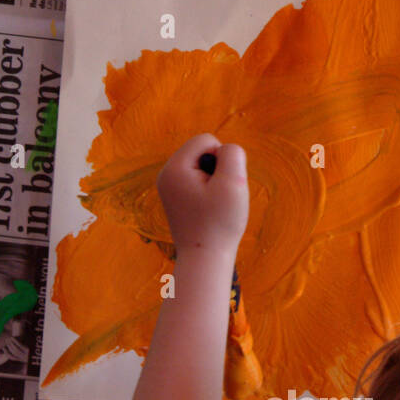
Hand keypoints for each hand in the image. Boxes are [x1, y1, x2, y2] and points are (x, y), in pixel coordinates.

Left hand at [156, 134, 249, 251]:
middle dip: (217, 170)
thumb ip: (233, 154)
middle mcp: (166, 174)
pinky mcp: (175, 199)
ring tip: (214, 206)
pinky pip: (197, 181)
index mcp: (174, 167)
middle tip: (218, 199)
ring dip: (215, 181)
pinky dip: (208, 192)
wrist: (204, 259)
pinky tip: (209, 211)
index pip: (206, 140)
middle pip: (202, 151)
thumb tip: (226, 150)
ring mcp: (168, 187)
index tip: (222, 186)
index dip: (223, 159)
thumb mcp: (234, 183)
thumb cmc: (220, 224)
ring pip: (201, 167)